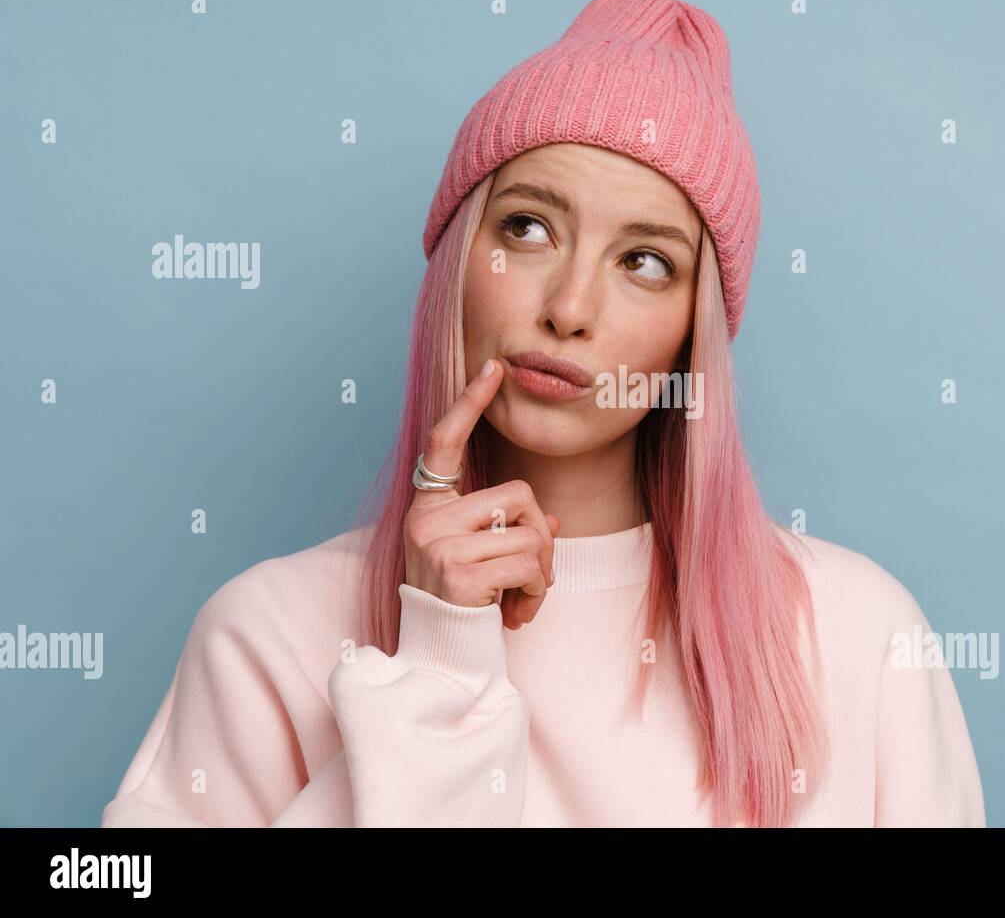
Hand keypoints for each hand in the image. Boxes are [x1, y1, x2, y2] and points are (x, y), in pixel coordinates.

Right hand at [402, 358, 560, 628]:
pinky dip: (537, 591)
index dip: (469, 403)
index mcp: (428, 509)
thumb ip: (510, 532)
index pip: (445, 443)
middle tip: (528, 578)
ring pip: (531, 531)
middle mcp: (425, 521)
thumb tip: (550, 524)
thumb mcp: (486, 562)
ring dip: (540, 571)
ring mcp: (437, 545)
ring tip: (518, 600)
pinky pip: (529, 562)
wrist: (441, 665)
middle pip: (519, 495)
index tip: (494, 367)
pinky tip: (514, 614)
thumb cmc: (465, 611)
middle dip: (539, 537)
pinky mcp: (457, 574)